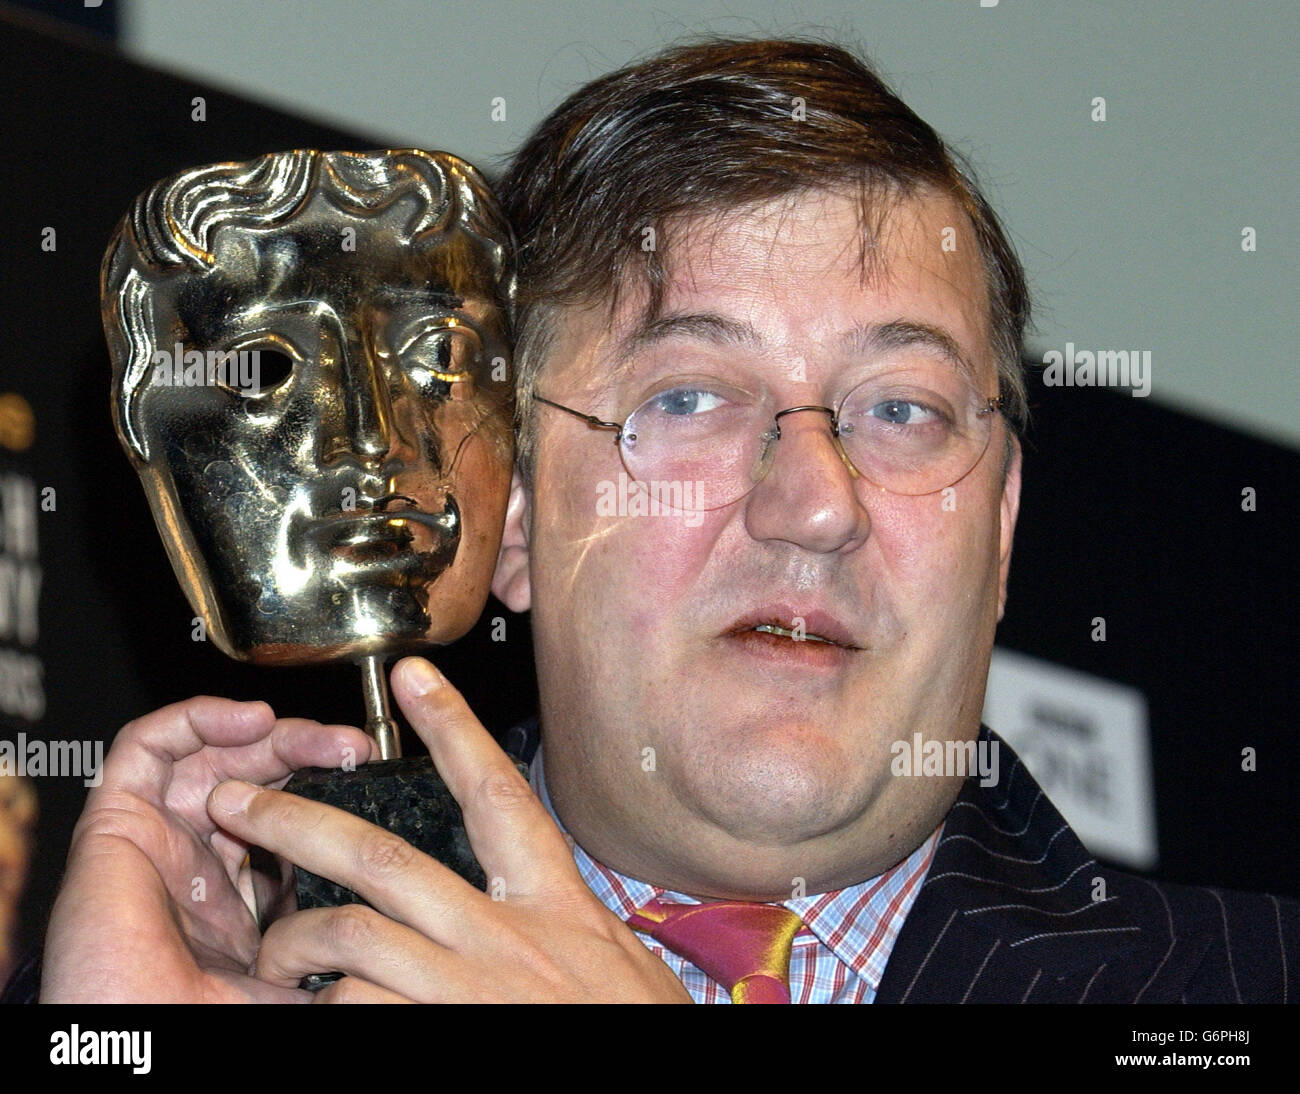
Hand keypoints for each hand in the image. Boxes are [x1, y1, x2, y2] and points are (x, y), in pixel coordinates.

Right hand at [41, 697, 373, 1001]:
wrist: (139, 1042)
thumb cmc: (199, 1026)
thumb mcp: (296, 979)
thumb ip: (336, 941)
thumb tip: (396, 913)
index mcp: (239, 907)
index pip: (286, 826)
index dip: (327, 796)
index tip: (375, 780)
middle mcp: (198, 870)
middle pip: (252, 783)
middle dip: (304, 755)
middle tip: (354, 749)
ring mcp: (158, 844)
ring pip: (209, 759)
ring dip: (264, 734)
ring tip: (317, 736)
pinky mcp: (113, 826)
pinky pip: (143, 751)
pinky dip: (195, 720)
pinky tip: (249, 721)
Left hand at [210, 657, 691, 1002]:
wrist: (660, 1091)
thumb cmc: (631, 1031)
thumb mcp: (614, 961)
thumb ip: (564, 920)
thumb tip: (529, 890)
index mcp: (556, 905)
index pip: (497, 795)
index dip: (452, 727)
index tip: (411, 678)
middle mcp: (507, 937)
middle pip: (383, 860)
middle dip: (297, 824)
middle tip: (238, 801)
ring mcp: (466, 992)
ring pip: (349, 938)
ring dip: (296, 944)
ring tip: (276, 955)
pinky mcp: (432, 1039)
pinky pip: (353, 1010)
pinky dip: (329, 1008)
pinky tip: (326, 1014)